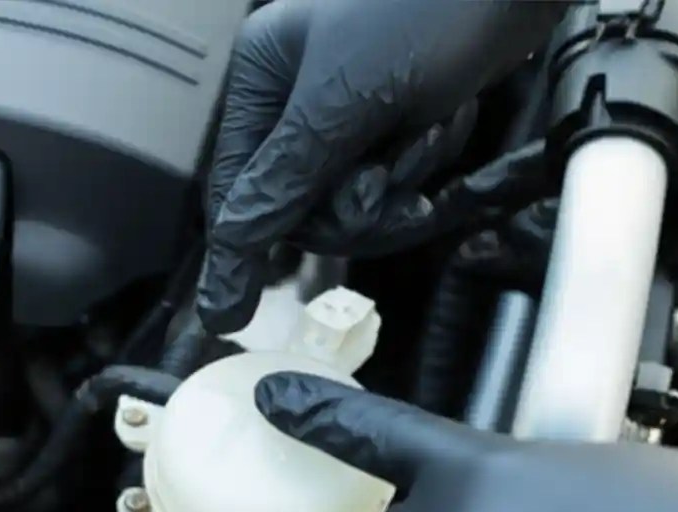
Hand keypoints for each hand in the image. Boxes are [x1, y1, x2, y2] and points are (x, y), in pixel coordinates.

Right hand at [200, 0, 566, 333]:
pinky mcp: (401, 113)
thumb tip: (232, 251)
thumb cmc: (427, 8)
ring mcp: (352, 104)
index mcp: (265, 74)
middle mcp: (300, 92)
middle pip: (299, 201)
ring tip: (427, 132)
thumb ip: (284, 181)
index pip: (236, 184)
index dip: (244, 243)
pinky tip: (446, 119)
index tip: (231, 313)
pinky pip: (397, 176)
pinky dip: (427, 160)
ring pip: (353, 195)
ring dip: (399, 179)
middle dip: (352, 202)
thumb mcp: (342, 102)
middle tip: (386, 182)